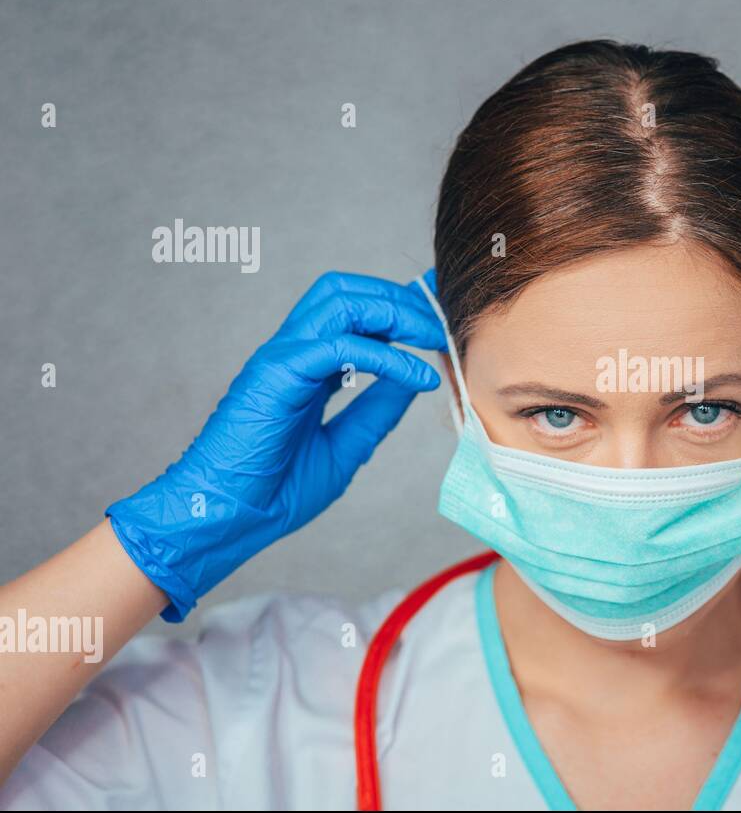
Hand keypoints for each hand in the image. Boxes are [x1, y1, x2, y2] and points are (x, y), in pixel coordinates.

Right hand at [106, 270, 444, 620]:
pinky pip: (338, 347)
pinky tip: (417, 375)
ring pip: (339, 302)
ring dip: (393, 311)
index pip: (353, 314)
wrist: (227, 519)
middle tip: (442, 319)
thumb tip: (414, 378)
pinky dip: (386, 356)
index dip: (397, 303)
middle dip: (399, 298)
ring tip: (433, 335)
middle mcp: (293, 352)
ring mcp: (281, 358)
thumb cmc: (273, 491)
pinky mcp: (276, 374)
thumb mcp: (345, 446)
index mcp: (307, 367)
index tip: (439, 304)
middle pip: (346, 292)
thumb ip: (377, 412)